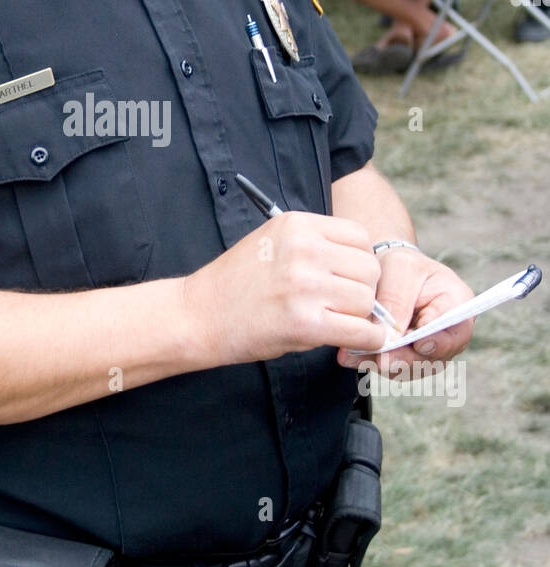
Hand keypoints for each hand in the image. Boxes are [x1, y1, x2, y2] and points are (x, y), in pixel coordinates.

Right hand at [182, 212, 385, 366]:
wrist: (198, 315)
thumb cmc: (235, 284)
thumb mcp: (272, 242)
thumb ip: (315, 245)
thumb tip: (363, 265)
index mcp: (296, 224)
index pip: (360, 237)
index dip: (359, 261)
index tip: (346, 279)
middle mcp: (304, 249)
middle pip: (369, 268)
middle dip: (362, 290)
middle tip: (341, 305)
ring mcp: (305, 285)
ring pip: (366, 300)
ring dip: (358, 316)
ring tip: (333, 321)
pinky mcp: (306, 323)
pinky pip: (361, 332)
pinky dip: (365, 340)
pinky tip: (351, 341)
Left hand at [337, 247, 473, 373]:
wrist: (388, 272)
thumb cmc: (401, 265)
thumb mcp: (400, 269)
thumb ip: (397, 300)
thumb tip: (389, 337)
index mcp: (458, 304)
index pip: (456, 332)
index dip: (439, 342)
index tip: (419, 344)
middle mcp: (448, 333)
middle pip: (434, 358)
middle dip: (405, 359)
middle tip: (382, 360)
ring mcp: (428, 350)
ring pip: (410, 368)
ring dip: (383, 364)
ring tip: (355, 355)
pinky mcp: (406, 358)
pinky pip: (391, 368)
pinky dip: (370, 363)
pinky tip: (349, 356)